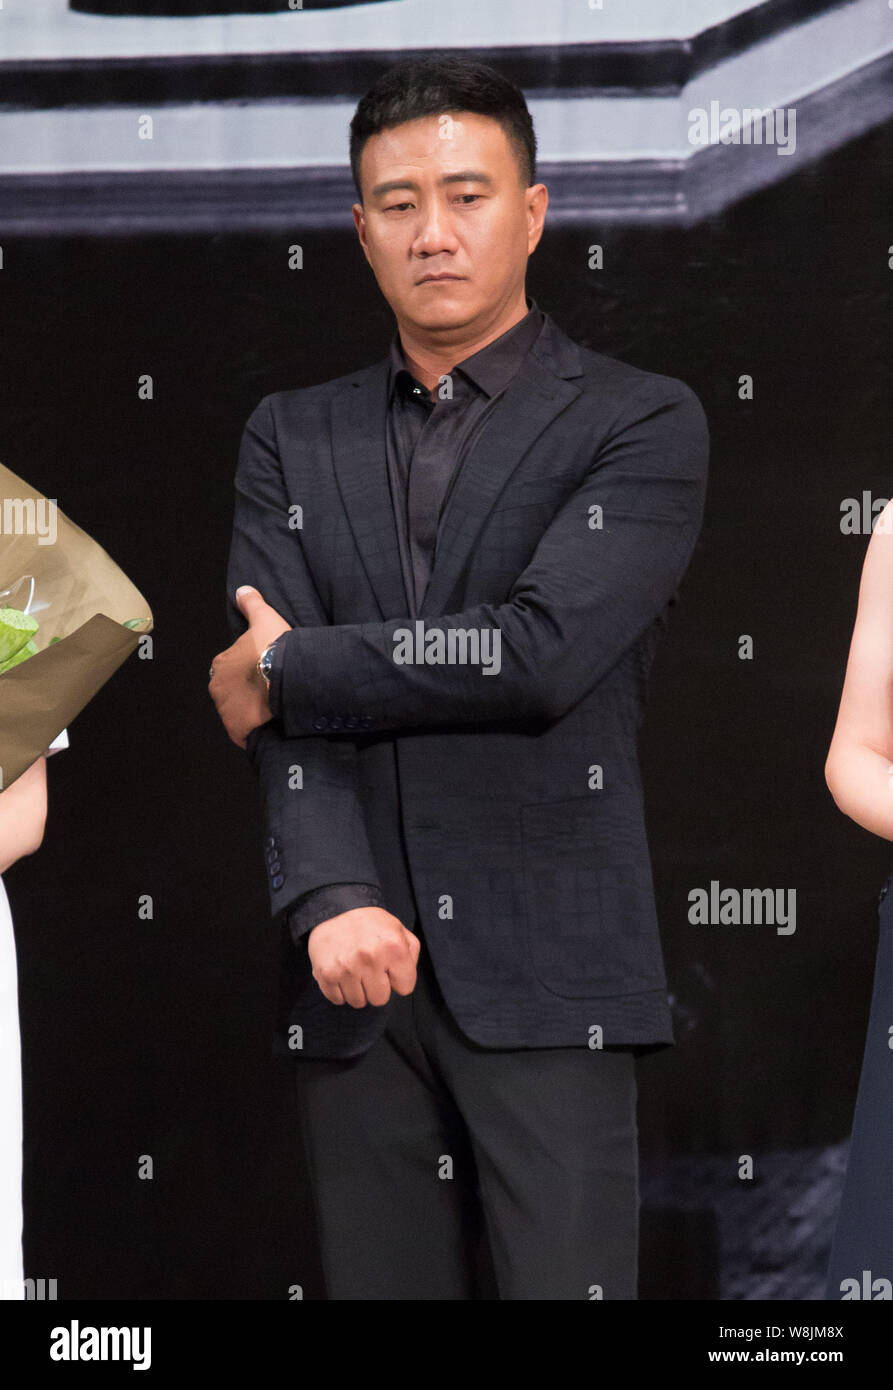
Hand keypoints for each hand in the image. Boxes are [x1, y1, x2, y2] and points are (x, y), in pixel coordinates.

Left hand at [209, 586, 290, 748]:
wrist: (285, 678)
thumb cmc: (274, 647)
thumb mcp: (265, 618)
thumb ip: (252, 604)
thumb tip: (242, 590)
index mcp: (221, 664)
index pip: (232, 669)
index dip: (249, 670)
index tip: (265, 671)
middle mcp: (217, 688)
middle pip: (232, 692)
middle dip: (247, 693)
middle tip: (271, 691)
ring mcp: (225, 711)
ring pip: (238, 712)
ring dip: (251, 712)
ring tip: (273, 709)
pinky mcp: (237, 730)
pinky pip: (244, 732)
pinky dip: (254, 730)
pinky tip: (270, 725)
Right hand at [307, 907, 419, 1006]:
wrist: (336, 908)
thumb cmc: (371, 923)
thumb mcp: (399, 930)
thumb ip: (411, 955)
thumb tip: (405, 980)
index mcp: (394, 948)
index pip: (405, 988)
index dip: (398, 979)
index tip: (389, 969)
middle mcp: (371, 958)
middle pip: (380, 999)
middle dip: (377, 987)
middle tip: (370, 970)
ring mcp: (347, 967)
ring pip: (358, 1002)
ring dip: (357, 990)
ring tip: (355, 970)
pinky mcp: (327, 973)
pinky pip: (337, 999)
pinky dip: (339, 990)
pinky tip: (341, 973)